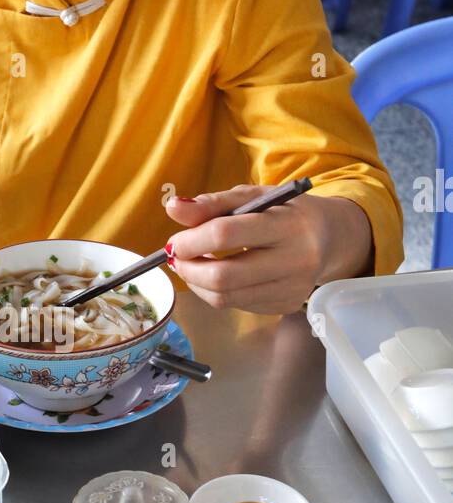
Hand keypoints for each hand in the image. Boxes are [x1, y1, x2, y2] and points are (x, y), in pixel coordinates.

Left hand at [164, 186, 373, 314]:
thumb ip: (212, 203)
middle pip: (224, 276)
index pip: (226, 234)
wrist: (329, 237)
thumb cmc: (284, 212)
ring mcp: (292, 288)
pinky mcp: (286, 305)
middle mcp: (295, 260)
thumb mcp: (253, 196)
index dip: (191, 240)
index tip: (174, 242)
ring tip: (192, 266)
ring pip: (226, 298)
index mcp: (287, 224)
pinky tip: (216, 277)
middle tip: (177, 259)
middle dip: (189, 269)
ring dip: (198, 284)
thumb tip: (173, 208)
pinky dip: (216, 293)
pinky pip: (238, 306)